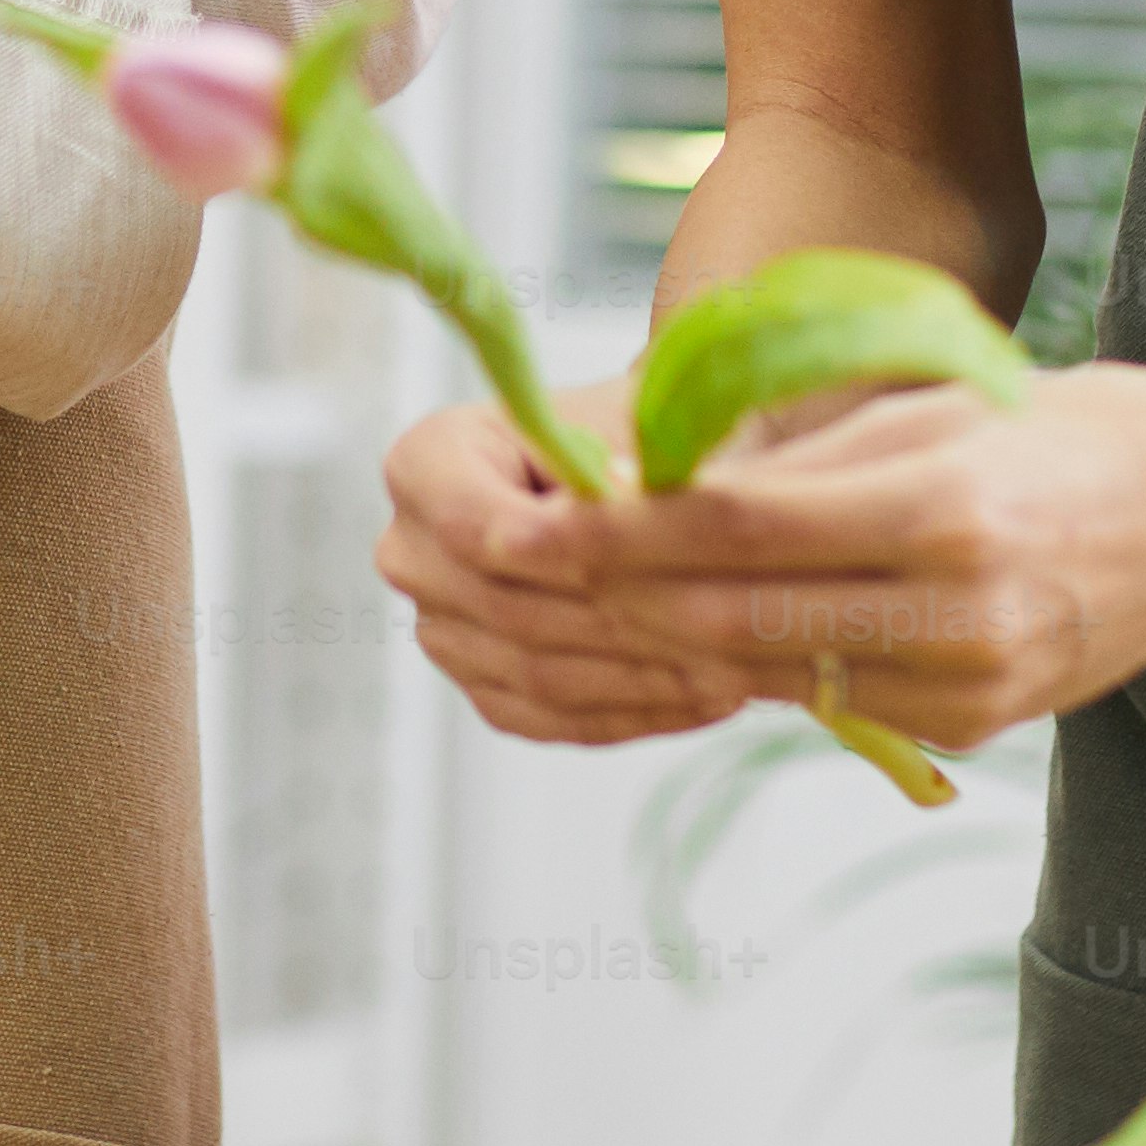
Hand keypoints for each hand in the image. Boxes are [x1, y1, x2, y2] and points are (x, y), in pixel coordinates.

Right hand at [372, 382, 723, 746]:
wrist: (627, 478)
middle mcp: (410, 549)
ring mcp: (438, 627)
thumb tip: (627, 497)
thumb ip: (624, 464)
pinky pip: (551, 718)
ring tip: (735, 671)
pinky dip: (632, 714)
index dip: (558, 549)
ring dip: (640, 680)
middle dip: (620, 622)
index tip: (649, 559)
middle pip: (509, 608)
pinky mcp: (479, 684)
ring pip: (538, 673)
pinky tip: (706, 699)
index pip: (475, 523)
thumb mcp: (634, 427)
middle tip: (722, 634)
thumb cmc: (631, 438)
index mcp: (426, 462)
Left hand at [555, 364, 1145, 751]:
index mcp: (945, 507)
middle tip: (539, 567)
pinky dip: (763, 667)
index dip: (630, 530)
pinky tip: (711, 630)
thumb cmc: (1060, 430)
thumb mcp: (930, 407)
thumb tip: (655, 484)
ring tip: (602, 599)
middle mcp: (960, 610)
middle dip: (626, 596)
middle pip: (741, 617)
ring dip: (678, 638)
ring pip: (774, 675)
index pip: (743, 531)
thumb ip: (800, 461)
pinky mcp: (977, 726)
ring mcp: (971, 683)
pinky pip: (835, 704)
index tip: (549, 516)